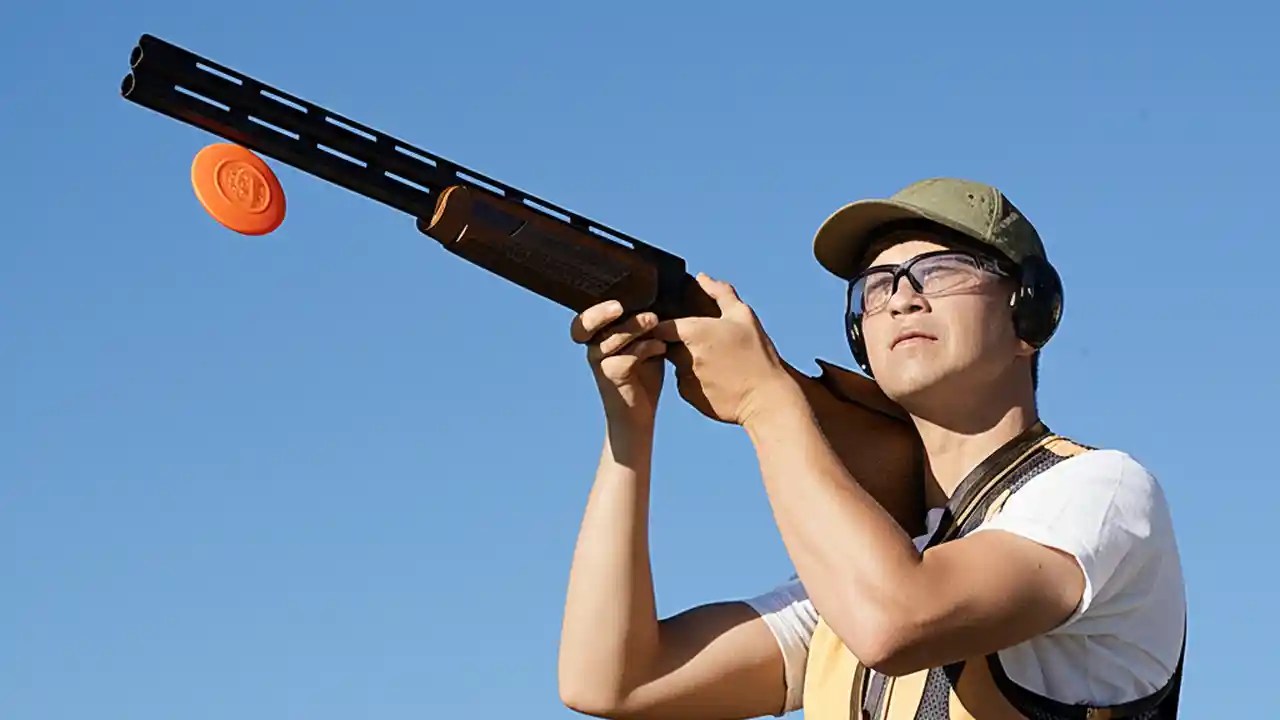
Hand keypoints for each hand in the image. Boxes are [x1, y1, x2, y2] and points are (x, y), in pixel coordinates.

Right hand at [570, 300, 665, 424]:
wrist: (638, 417)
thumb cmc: (643, 378)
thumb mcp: (644, 346)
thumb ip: (644, 326)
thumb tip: (660, 298)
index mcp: (598, 339)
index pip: (583, 320)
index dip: (594, 310)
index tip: (616, 303)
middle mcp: (594, 350)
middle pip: (586, 324)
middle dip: (602, 313)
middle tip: (621, 307)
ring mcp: (600, 364)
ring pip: (611, 338)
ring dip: (634, 327)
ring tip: (653, 321)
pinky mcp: (611, 378)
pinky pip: (626, 357)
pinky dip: (645, 348)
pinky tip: (661, 349)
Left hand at [653, 274, 797, 425]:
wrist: (766, 399)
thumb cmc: (757, 354)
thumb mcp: (743, 316)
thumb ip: (719, 293)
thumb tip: (702, 278)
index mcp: (691, 332)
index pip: (661, 325)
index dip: (666, 324)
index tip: (677, 324)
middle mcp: (682, 355)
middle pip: (667, 344)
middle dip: (678, 342)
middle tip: (705, 343)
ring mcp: (684, 378)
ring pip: (677, 364)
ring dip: (688, 361)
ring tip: (716, 361)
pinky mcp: (690, 396)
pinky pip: (685, 382)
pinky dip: (696, 379)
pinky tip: (718, 378)